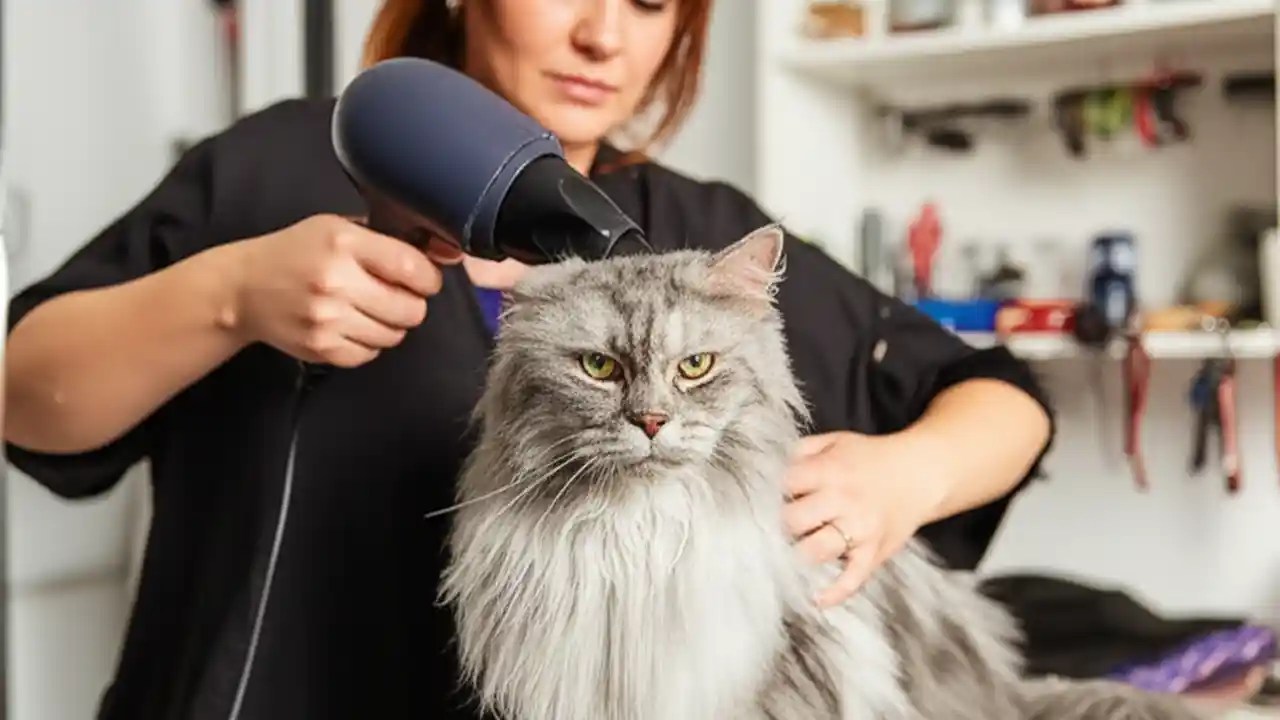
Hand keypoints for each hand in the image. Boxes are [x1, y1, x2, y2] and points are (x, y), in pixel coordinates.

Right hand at [231, 214, 461, 367]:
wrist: (243, 288)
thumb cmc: (296, 253)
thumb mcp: (336, 228)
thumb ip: (384, 241)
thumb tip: (440, 255)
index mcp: (344, 243)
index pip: (412, 268)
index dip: (428, 278)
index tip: (425, 280)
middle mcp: (336, 281)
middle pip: (410, 309)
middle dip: (411, 304)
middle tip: (396, 296)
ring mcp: (327, 318)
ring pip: (394, 335)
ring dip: (390, 325)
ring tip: (370, 310)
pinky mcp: (320, 348)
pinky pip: (369, 354)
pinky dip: (369, 343)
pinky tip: (353, 326)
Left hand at [783, 431, 945, 607]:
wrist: (921, 474)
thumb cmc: (871, 459)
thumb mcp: (836, 441)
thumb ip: (802, 450)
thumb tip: (772, 468)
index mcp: (831, 470)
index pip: (786, 485)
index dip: (775, 492)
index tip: (774, 498)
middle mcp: (844, 500)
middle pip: (793, 520)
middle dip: (784, 523)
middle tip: (784, 525)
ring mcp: (860, 530)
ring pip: (816, 550)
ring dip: (799, 554)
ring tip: (794, 552)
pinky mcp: (874, 553)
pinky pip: (852, 579)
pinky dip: (834, 593)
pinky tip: (816, 598)